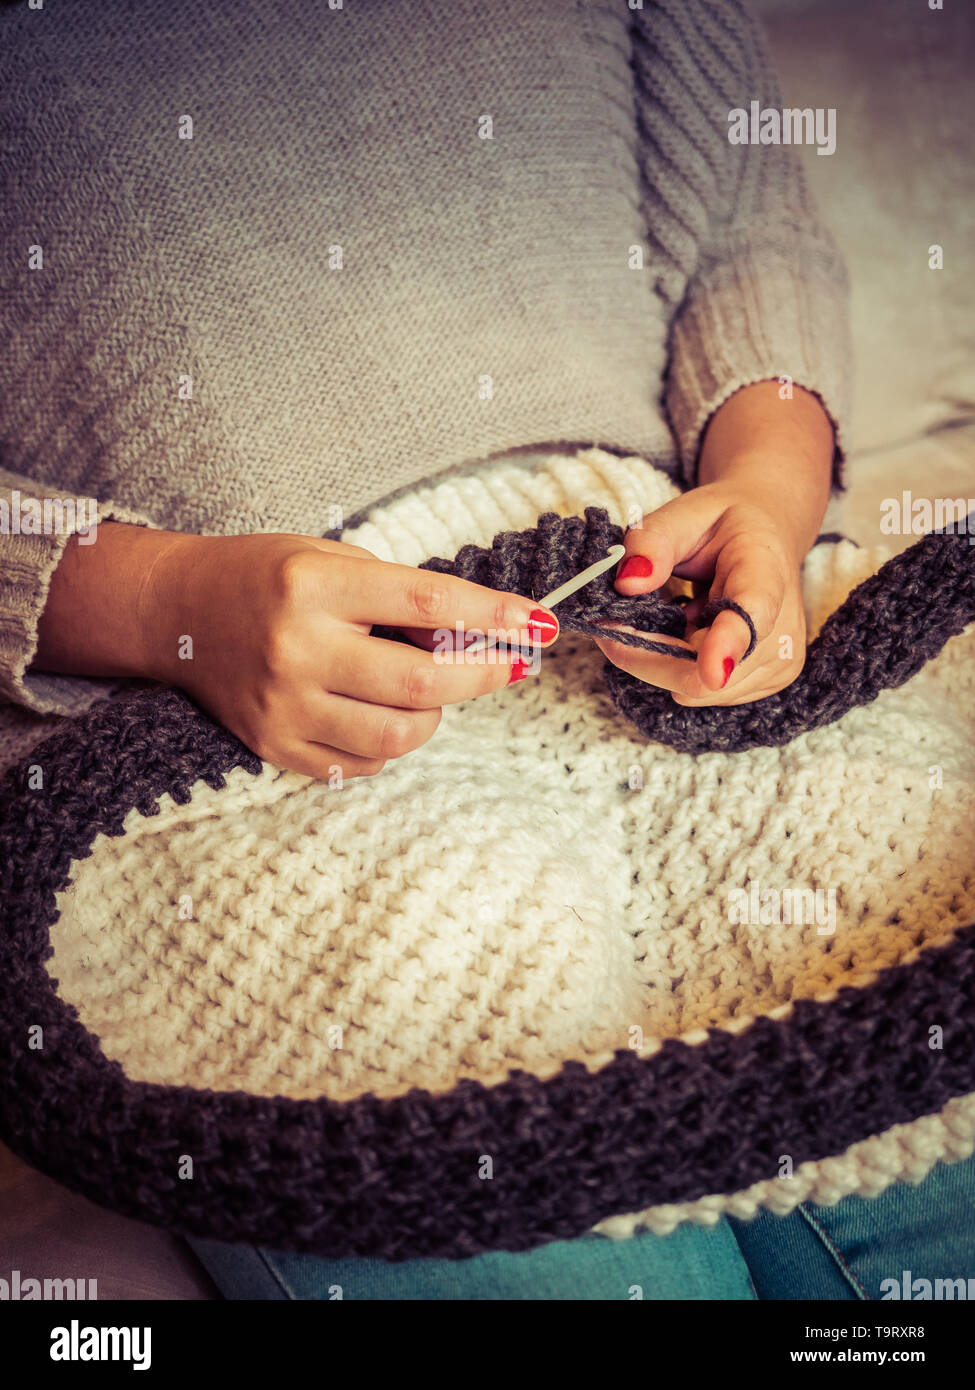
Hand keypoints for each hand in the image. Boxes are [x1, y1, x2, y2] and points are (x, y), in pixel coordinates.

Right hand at [34, 524, 558, 778]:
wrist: (179, 614)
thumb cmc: (268, 577)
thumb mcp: (333, 560)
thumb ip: (401, 596)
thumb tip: (481, 636)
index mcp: (313, 587)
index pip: (427, 605)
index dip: (493, 618)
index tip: (539, 625)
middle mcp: (296, 649)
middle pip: (421, 684)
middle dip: (482, 676)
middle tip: (508, 665)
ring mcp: (283, 707)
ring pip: (398, 735)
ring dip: (434, 715)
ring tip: (424, 688)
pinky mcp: (275, 747)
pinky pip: (362, 764)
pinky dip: (390, 742)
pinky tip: (379, 710)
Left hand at [591, 483, 807, 704]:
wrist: (766, 536)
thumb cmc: (723, 524)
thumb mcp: (683, 513)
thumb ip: (652, 542)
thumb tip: (627, 583)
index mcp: (766, 571)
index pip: (753, 613)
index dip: (728, 645)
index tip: (711, 673)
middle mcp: (783, 627)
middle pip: (703, 671)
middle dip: (646, 652)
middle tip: (612, 621)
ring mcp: (779, 661)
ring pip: (694, 689)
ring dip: (659, 660)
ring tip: (665, 615)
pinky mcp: (768, 681)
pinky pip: (701, 691)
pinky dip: (677, 668)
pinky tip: (686, 632)